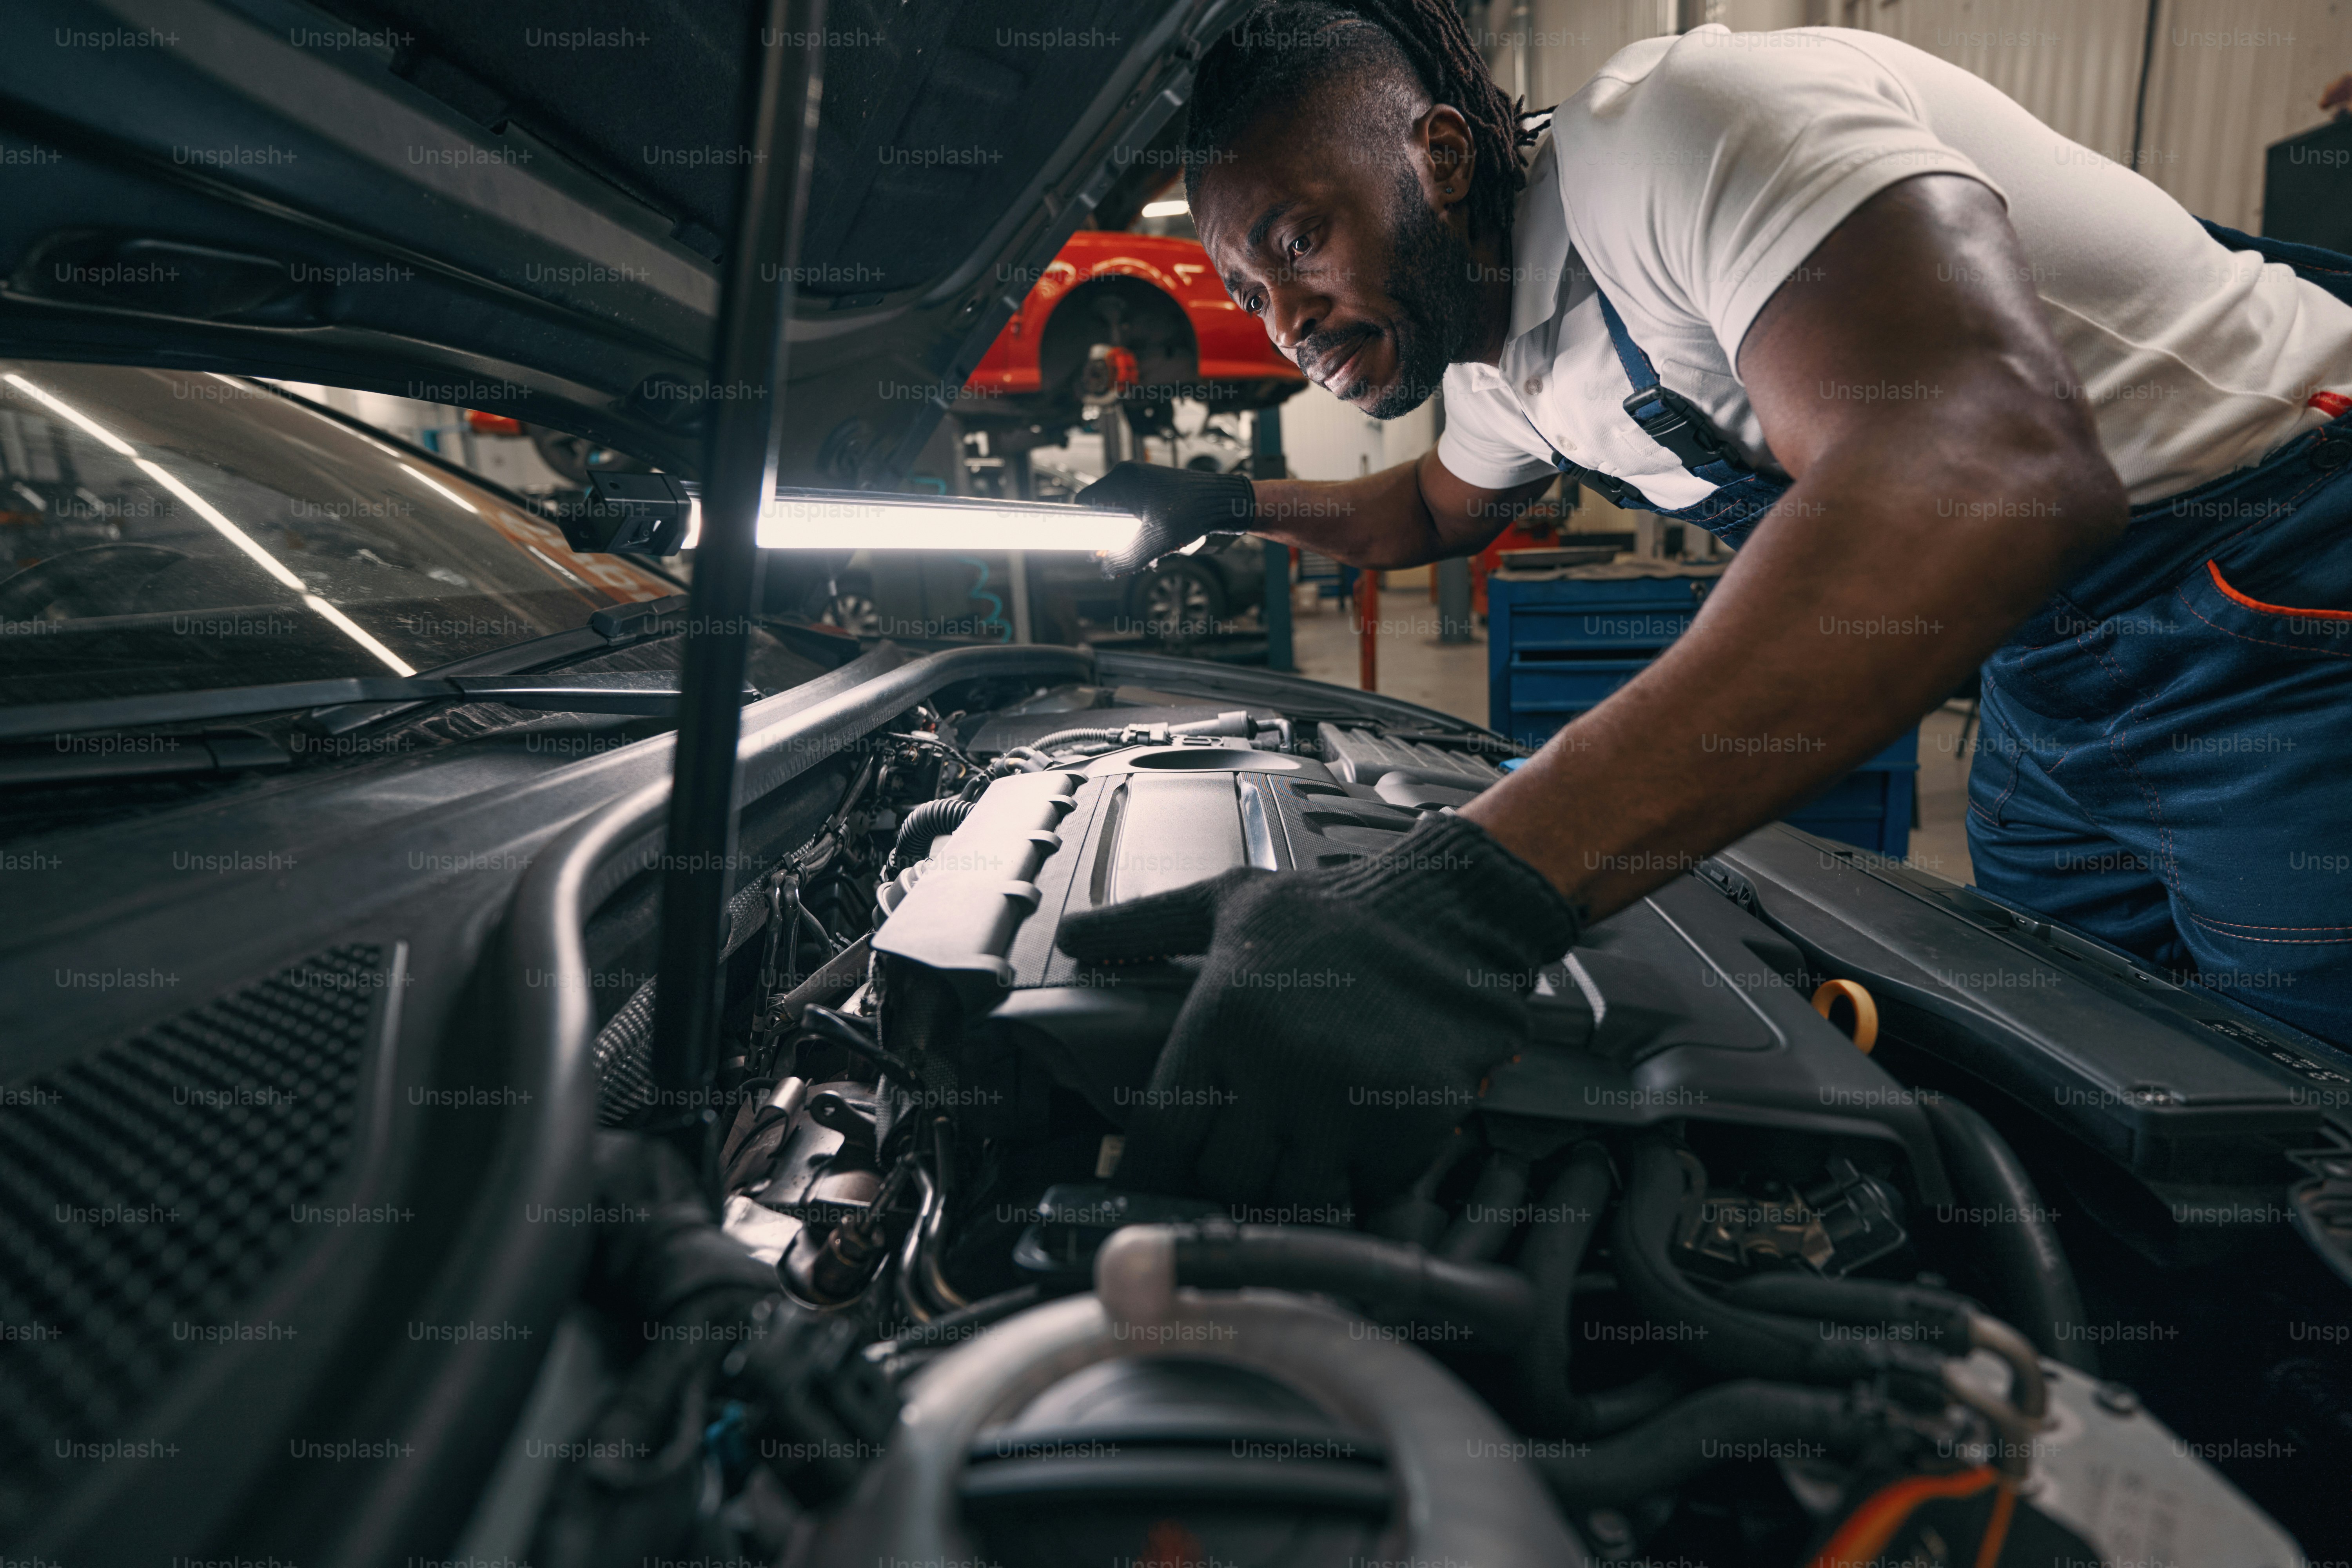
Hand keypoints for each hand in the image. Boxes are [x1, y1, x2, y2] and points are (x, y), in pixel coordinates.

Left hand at [1055, 813, 1583, 1214]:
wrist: (1449, 913)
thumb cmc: (1336, 912)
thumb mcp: (1227, 901)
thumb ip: (1144, 925)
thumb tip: (1072, 936)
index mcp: (1225, 1020)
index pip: (1163, 1140)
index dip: (1153, 1178)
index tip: (1153, 1193)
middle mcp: (1278, 1067)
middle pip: (1225, 1182)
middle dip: (1227, 1184)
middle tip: (1242, 1168)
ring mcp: (1343, 1103)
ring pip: (1293, 1200)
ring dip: (1292, 1194)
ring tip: (1300, 1162)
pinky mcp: (1405, 1126)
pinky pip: (1364, 1197)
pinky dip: (1359, 1191)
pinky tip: (1358, 1156)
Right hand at [1077, 461, 1253, 575]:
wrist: (1224, 500)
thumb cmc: (1191, 514)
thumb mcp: (1154, 543)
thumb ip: (1126, 559)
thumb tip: (1106, 571)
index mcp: (1121, 479)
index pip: (1085, 501)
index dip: (1085, 527)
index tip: (1096, 547)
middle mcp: (1128, 473)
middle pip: (1102, 507)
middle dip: (1109, 534)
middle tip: (1123, 553)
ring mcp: (1142, 477)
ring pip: (1120, 509)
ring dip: (1127, 533)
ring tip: (1145, 550)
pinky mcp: (1155, 484)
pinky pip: (1136, 506)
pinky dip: (1140, 525)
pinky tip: (1156, 541)